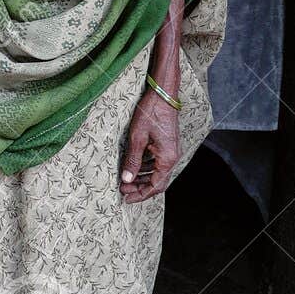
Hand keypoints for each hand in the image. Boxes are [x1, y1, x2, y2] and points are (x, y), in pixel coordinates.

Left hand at [119, 88, 180, 202]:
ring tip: (125, 180)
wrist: (162, 94)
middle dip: (140, 188)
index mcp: (167, 159)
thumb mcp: (137, 138)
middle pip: (157, 182)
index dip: (140, 195)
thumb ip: (132, 160)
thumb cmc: (151, 113)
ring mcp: (170, 151)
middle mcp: (172, 157)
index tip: (126, 198)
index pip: (155, 186)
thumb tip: (126, 180)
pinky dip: (145, 167)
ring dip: (142, 178)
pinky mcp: (166, 145)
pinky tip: (133, 166)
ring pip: (156, 172)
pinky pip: (156, 162)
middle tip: (122, 189)